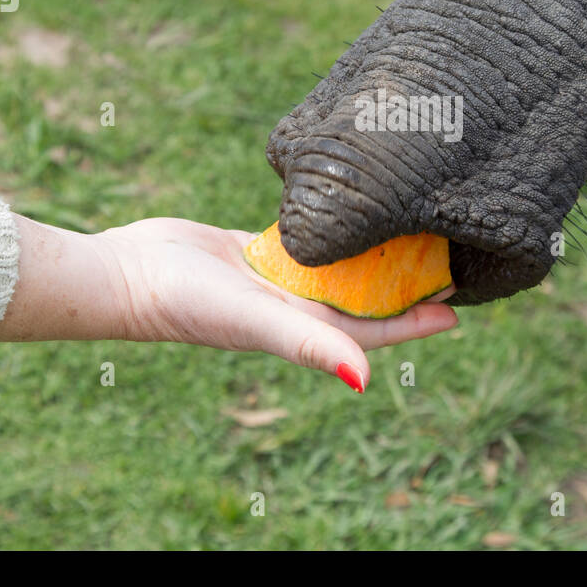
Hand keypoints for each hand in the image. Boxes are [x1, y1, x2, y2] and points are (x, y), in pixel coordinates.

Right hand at [0, 215, 458, 392]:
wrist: (127, 274)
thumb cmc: (188, 305)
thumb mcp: (257, 321)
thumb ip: (311, 344)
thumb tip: (367, 381)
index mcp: (303, 325)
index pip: (374, 326)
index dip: (417, 318)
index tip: (459, 301)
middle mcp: (294, 304)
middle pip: (363, 294)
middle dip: (403, 281)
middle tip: (446, 251)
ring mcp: (274, 276)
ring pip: (336, 262)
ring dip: (370, 250)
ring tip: (409, 224)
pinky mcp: (252, 247)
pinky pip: (301, 237)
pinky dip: (328, 226)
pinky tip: (349, 205)